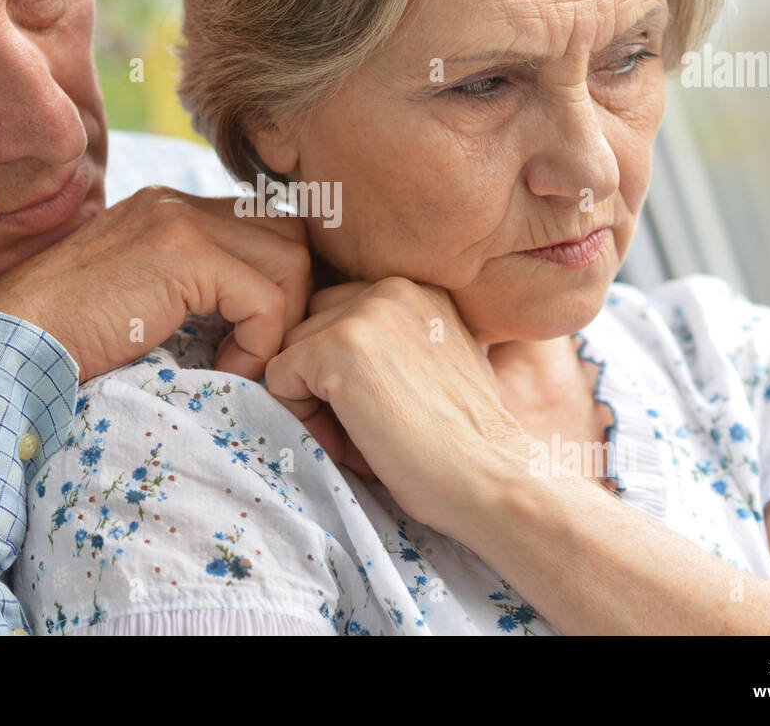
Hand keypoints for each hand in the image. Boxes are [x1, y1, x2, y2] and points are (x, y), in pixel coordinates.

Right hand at [0, 186, 310, 380]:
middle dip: (295, 299)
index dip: (281, 286)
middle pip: (291, 233)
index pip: (266, 229)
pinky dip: (260, 343)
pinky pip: (267, 298)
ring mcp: (180, 221)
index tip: (259, 341)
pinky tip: (225, 369)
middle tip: (262, 352)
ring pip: (292, 260)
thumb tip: (254, 324)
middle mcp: (178, 203)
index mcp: (169, 212)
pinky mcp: (183, 254)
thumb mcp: (141, 306)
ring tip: (241, 363)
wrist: (12, 345)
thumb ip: (191, 295)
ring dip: (280, 323)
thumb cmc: (69, 343)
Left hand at [264, 277, 527, 537]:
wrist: (493, 481)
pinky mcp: (339, 348)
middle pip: (311, 327)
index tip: (378, 413)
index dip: (345, 371)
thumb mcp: (433, 367)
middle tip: (362, 431)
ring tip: (359, 439)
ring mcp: (365, 314)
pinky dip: (299, 416)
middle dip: (322, 380)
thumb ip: (390, 345)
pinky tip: (347, 442)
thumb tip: (323, 357)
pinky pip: (277, 375)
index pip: (340, 314)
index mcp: (417, 289)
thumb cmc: (465, 445)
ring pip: (291, 350)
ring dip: (311, 401)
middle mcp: (392, 288)